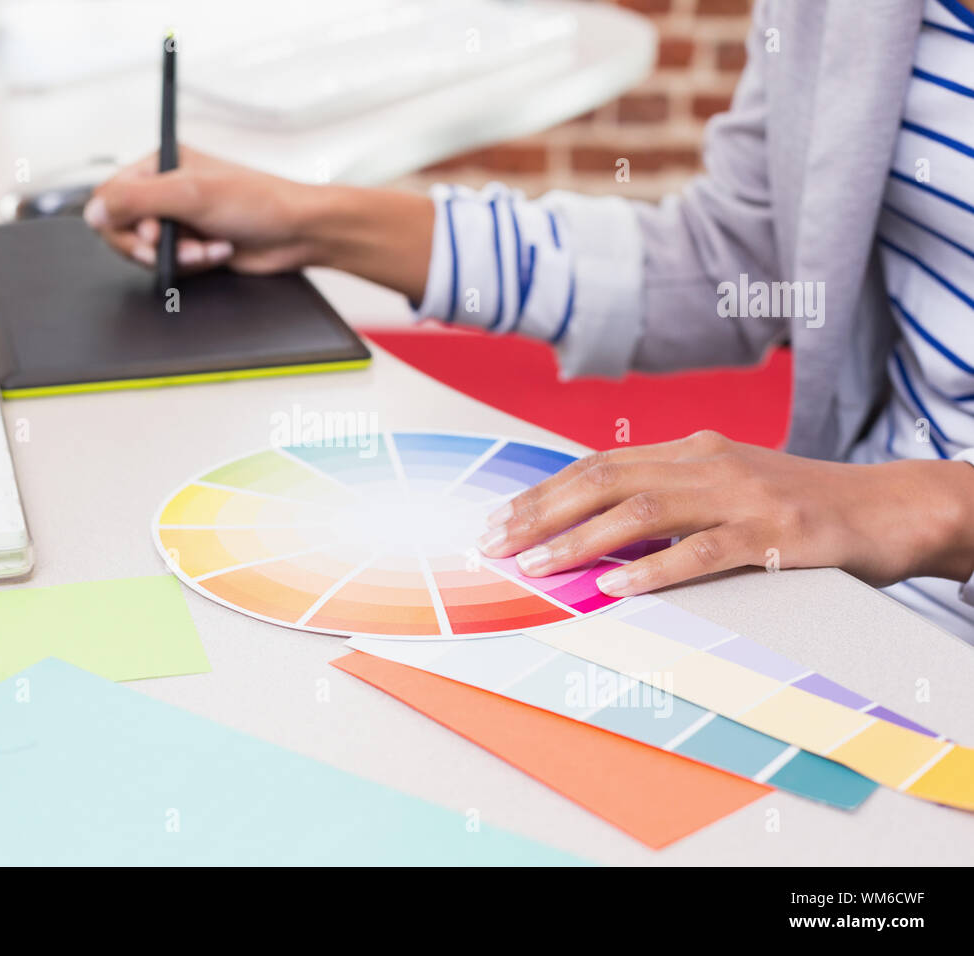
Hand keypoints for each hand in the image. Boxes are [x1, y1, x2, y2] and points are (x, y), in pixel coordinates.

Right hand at [84, 147, 317, 274]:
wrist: (297, 231)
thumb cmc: (259, 201)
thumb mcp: (190, 194)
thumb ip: (135, 200)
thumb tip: (93, 210)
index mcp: (162, 164)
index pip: (112, 195)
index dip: (122, 222)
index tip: (147, 236)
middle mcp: (167, 190)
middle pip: (126, 228)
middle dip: (152, 245)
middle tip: (170, 248)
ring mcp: (181, 219)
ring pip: (150, 251)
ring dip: (179, 256)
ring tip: (206, 248)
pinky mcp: (194, 245)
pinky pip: (174, 264)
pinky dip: (195, 264)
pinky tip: (218, 251)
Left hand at [476, 430, 973, 596]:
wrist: (891, 506)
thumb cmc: (799, 503)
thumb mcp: (726, 484)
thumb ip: (669, 494)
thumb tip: (594, 522)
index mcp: (692, 450)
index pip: (598, 465)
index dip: (543, 492)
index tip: (500, 520)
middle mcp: (708, 463)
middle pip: (606, 481)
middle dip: (542, 513)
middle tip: (496, 544)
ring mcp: (742, 496)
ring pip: (643, 511)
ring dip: (581, 539)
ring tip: (538, 565)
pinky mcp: (775, 534)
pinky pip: (704, 550)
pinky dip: (656, 568)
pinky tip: (616, 586)